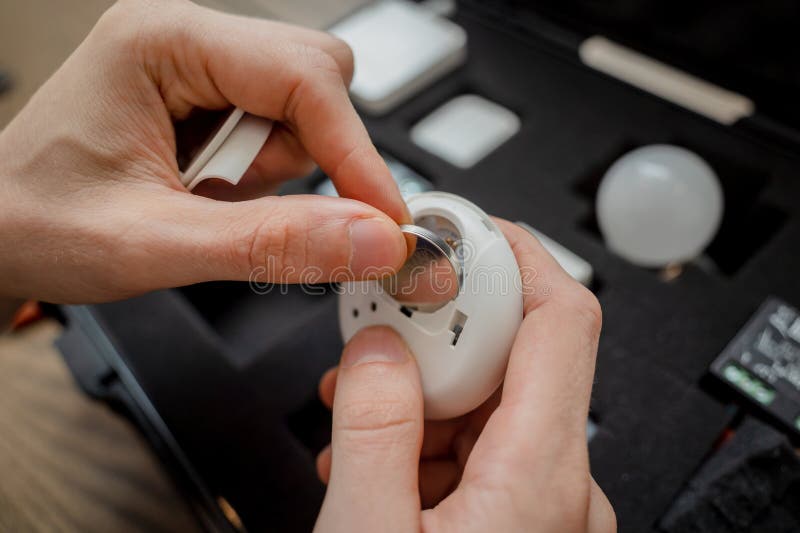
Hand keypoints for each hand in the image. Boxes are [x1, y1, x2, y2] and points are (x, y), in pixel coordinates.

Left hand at [0, 0, 408, 303]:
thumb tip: (368, 238)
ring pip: (306, 113)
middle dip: (312, 156)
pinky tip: (214, 195)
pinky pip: (281, 136)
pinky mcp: (210, 105)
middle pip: (316, 81)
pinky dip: (267, 178)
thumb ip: (270, 243)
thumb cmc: (38, 220)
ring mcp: (201, 72)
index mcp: (163, 41)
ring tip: (210, 202)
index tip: (385, 216)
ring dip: (281, 172)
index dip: (355, 151)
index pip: (303, 76)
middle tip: (260, 205)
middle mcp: (187, 43)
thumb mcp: (156, 244)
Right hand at [314, 219, 615, 532]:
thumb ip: (371, 427)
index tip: (463, 229)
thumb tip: (377, 348)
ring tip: (354, 415)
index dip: (514, 256)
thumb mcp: (366, 529)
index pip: (562, 320)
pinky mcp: (522, 526)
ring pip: (489, 409)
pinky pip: (481, 455)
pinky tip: (377, 459)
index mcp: (543, 480)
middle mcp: (563, 491)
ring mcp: (548, 511)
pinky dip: (428, 442)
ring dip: (420, 398)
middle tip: (376, 332)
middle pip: (515, 362)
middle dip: (435, 338)